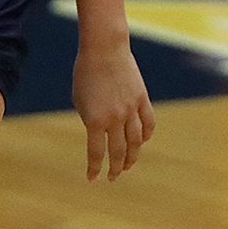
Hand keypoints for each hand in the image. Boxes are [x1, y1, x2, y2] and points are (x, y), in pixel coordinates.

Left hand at [71, 40, 154, 180]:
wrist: (104, 50)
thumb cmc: (85, 73)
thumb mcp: (80, 99)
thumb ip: (91, 120)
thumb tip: (101, 136)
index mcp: (95, 119)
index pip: (96, 153)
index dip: (94, 168)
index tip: (92, 179)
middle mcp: (115, 118)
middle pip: (119, 152)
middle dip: (116, 168)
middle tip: (112, 177)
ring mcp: (131, 109)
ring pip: (136, 142)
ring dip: (132, 157)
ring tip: (128, 166)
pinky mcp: (142, 100)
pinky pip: (148, 125)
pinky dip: (145, 137)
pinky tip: (140, 144)